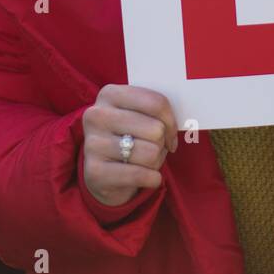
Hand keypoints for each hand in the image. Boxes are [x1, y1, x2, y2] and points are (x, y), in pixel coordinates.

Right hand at [81, 84, 178, 206]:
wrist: (103, 175)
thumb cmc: (130, 139)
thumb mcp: (140, 117)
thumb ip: (157, 112)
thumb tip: (181, 123)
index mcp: (110, 94)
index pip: (156, 103)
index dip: (171, 122)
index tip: (169, 134)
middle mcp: (96, 115)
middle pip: (155, 129)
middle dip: (161, 144)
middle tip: (152, 149)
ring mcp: (92, 144)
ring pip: (150, 153)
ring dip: (155, 162)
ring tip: (143, 162)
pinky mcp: (94, 172)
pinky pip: (141, 175)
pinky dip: (152, 179)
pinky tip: (144, 177)